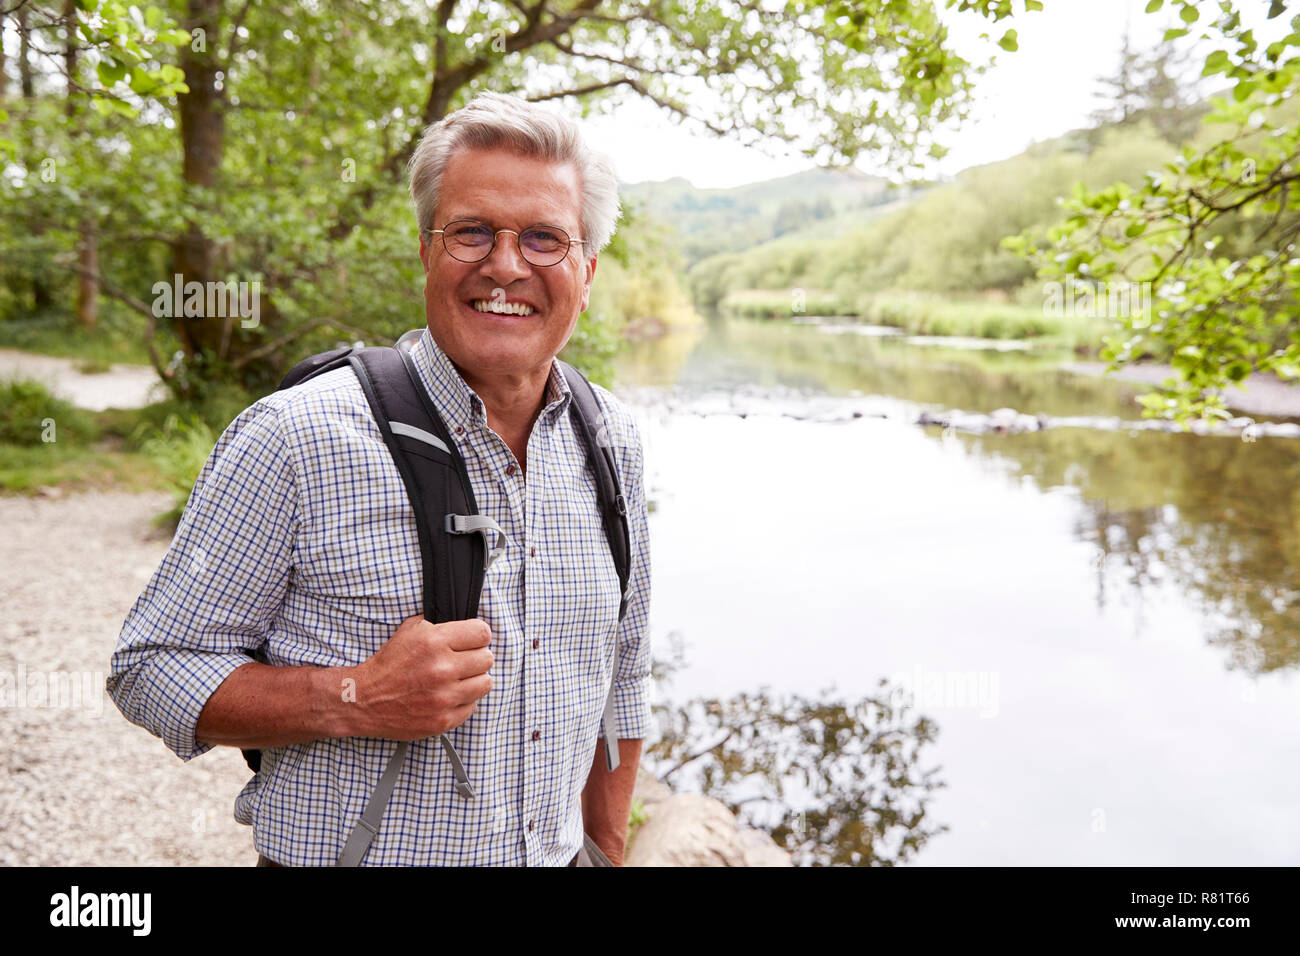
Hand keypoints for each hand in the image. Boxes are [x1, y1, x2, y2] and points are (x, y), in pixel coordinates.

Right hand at [347, 615, 492, 739]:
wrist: (364, 700)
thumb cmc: (389, 664)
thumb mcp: (410, 631)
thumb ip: (440, 624)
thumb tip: (466, 623)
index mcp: (435, 641)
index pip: (483, 633)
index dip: (478, 636)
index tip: (473, 640)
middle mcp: (442, 668)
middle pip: (487, 658)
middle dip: (476, 657)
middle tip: (463, 661)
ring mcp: (444, 697)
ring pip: (485, 683)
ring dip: (474, 680)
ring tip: (458, 679)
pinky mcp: (443, 720)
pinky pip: (473, 706)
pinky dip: (463, 701)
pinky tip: (448, 696)